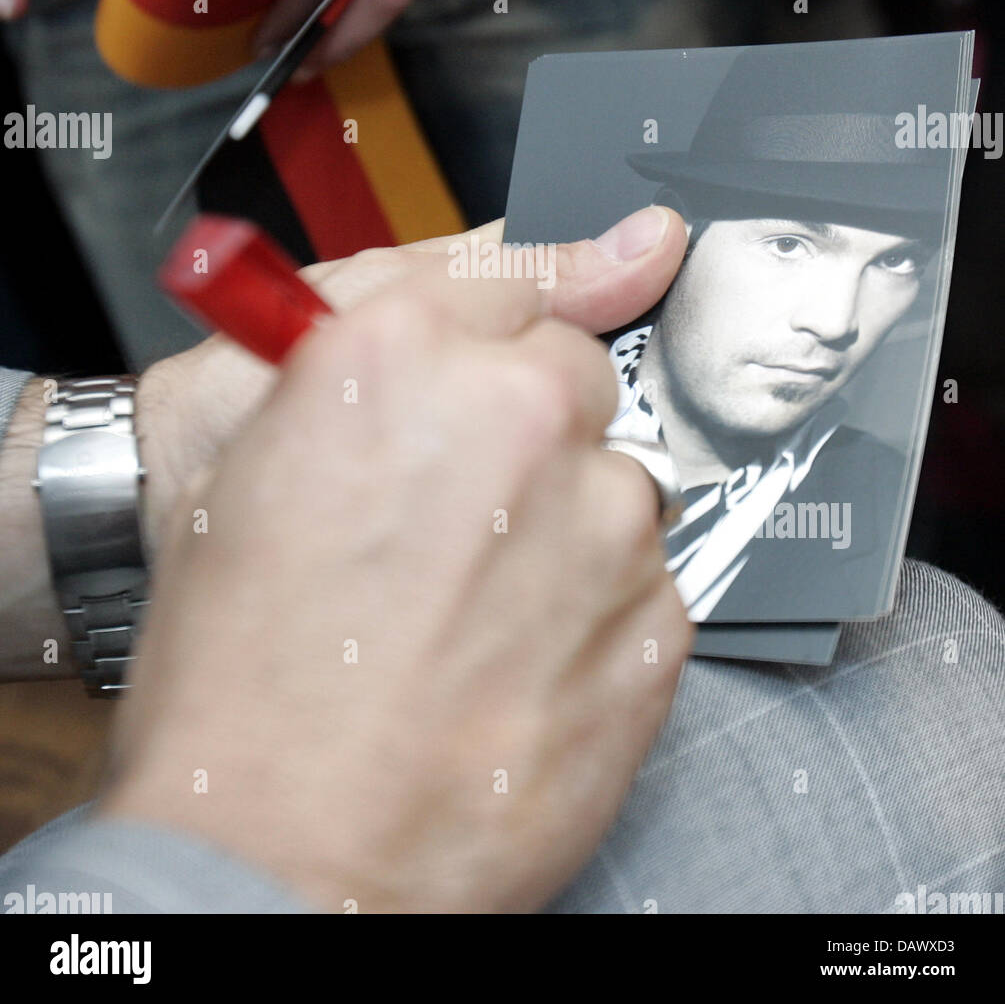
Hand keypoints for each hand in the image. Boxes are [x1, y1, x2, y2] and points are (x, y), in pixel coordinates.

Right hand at [105, 208, 690, 913]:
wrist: (273, 856)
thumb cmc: (242, 674)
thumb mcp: (248, 477)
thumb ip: (367, 367)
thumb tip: (439, 318)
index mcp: (394, 353)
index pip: (518, 286)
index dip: (503, 339)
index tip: (532, 348)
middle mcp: (514, 414)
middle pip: (578, 380)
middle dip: (533, 432)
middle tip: (465, 518)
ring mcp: (599, 521)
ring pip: (617, 486)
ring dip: (568, 531)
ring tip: (476, 616)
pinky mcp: (655, 623)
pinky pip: (646, 584)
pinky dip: (598, 614)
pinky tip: (516, 667)